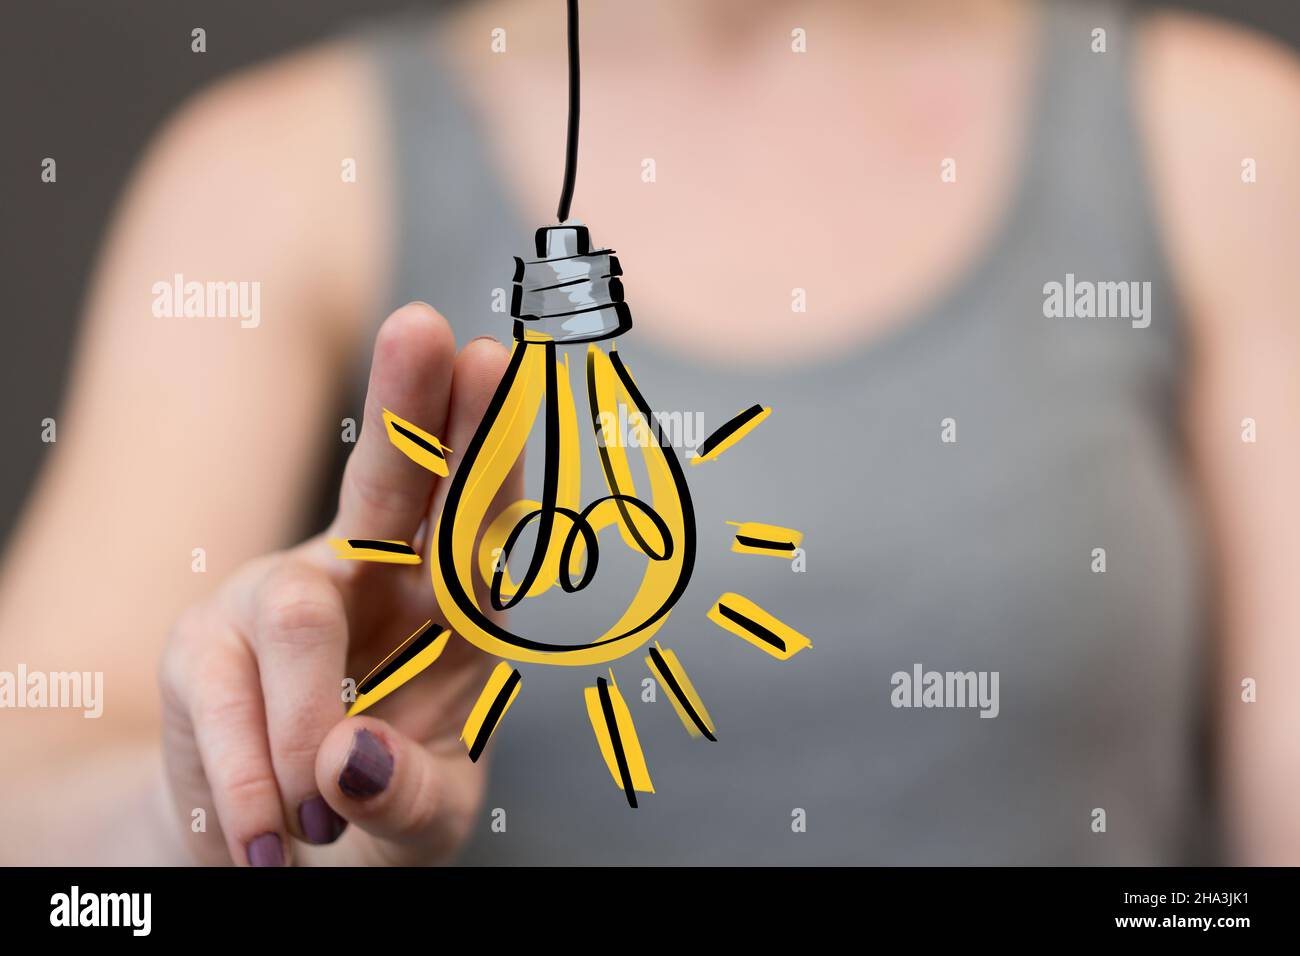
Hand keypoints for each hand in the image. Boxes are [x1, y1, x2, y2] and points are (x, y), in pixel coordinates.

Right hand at [159, 303, 514, 864]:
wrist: (271, 847)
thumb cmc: (372, 807)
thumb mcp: (423, 819)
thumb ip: (411, 797)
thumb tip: (350, 760)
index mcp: (452, 605)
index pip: (476, 517)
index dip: (488, 445)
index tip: (493, 362)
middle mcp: (369, 579)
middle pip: (388, 478)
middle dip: (408, 405)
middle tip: (424, 327)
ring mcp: (279, 600)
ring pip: (295, 615)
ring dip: (305, 728)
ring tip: (315, 821)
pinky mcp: (204, 647)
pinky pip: (220, 695)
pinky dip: (248, 777)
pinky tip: (266, 834)